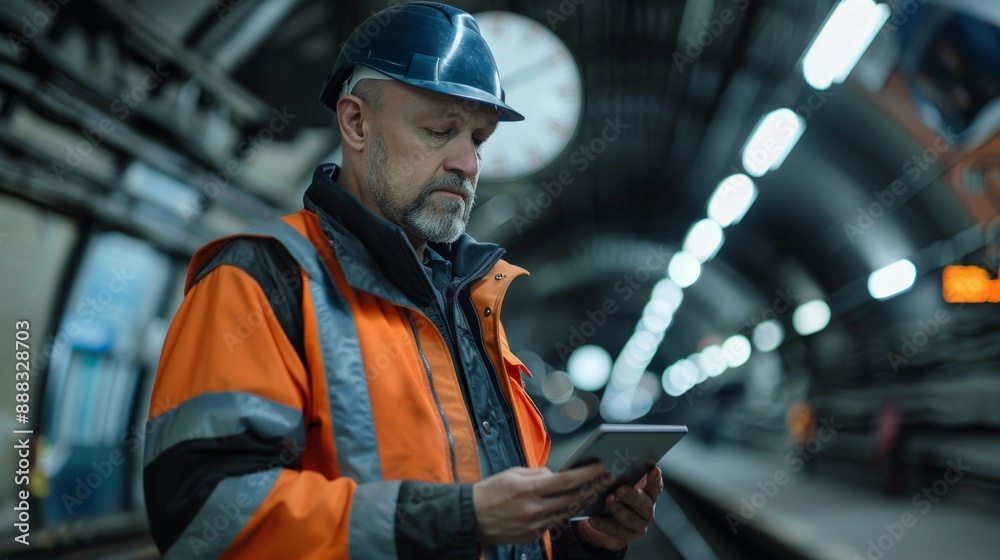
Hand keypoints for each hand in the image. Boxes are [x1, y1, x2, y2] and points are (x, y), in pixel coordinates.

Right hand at [473, 463, 606, 544]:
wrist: (471, 517)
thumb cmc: (490, 491)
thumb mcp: (513, 474)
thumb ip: (538, 474)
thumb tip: (558, 475)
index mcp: (528, 489)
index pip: (565, 481)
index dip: (586, 473)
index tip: (599, 465)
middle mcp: (534, 509)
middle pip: (572, 499)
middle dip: (592, 487)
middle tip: (606, 478)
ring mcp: (534, 525)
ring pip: (567, 512)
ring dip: (582, 501)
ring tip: (595, 490)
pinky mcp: (533, 536)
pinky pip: (555, 523)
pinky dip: (565, 512)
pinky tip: (573, 504)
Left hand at [575, 466, 662, 550]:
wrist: (600, 520)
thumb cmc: (610, 493)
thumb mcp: (614, 483)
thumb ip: (617, 476)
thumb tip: (607, 464)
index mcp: (648, 493)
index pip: (655, 485)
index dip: (655, 479)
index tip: (654, 470)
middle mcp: (646, 509)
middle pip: (645, 504)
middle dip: (633, 497)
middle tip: (621, 490)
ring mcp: (638, 524)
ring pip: (631, 519)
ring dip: (619, 509)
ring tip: (608, 500)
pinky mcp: (626, 536)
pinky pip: (615, 531)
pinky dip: (603, 524)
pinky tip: (593, 518)